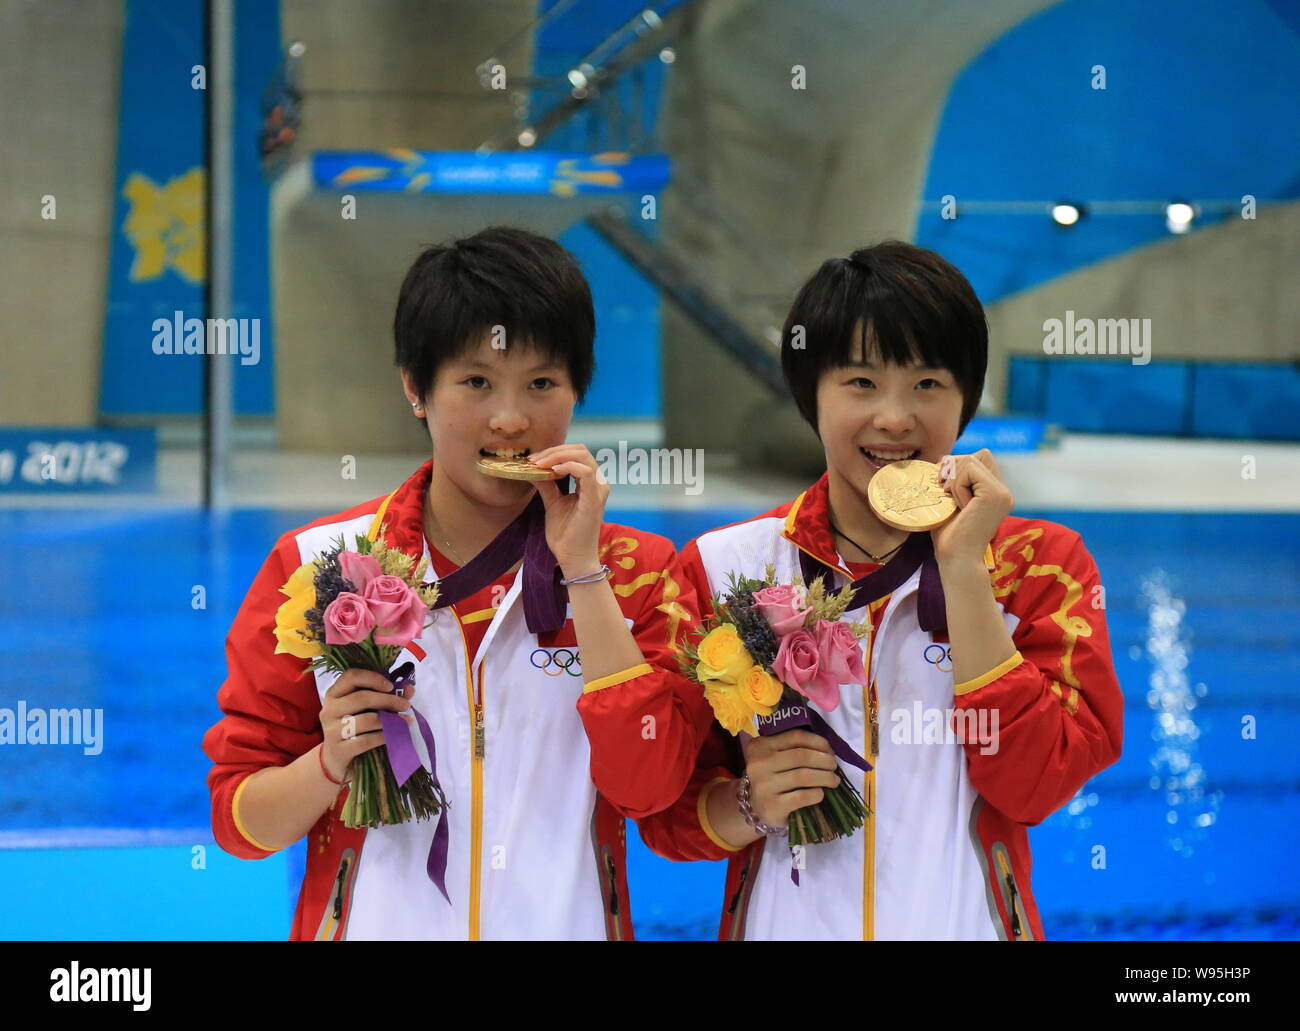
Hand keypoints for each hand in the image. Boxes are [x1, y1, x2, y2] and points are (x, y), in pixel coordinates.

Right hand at [318, 668, 414, 782]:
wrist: (339, 762)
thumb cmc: (357, 729)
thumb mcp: (369, 710)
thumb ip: (388, 697)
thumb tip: (410, 688)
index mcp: (335, 694)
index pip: (350, 677)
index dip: (372, 678)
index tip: (391, 686)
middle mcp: (329, 710)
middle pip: (360, 698)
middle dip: (387, 700)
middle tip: (405, 705)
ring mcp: (331, 731)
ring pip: (364, 720)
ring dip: (389, 720)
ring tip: (405, 721)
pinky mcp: (338, 750)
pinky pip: (365, 741)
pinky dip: (383, 736)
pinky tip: (395, 736)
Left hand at [529, 443, 608, 574]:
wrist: (573, 557)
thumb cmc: (566, 534)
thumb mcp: (552, 503)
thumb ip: (546, 484)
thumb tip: (532, 468)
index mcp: (590, 483)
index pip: (576, 455)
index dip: (555, 452)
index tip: (533, 460)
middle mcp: (598, 483)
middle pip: (580, 450)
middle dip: (554, 451)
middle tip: (534, 460)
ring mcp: (598, 490)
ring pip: (583, 456)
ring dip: (558, 456)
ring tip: (539, 464)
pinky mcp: (595, 499)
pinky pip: (585, 472)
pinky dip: (567, 467)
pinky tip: (552, 472)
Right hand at [739, 729, 840, 828]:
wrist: (755, 808)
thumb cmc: (772, 778)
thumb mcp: (774, 757)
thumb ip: (794, 748)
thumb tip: (827, 750)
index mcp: (760, 746)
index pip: (795, 737)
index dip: (818, 742)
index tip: (830, 750)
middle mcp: (759, 764)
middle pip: (801, 756)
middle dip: (824, 760)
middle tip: (833, 766)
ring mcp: (764, 786)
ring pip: (803, 776)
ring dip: (825, 777)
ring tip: (833, 780)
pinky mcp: (772, 806)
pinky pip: (802, 796)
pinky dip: (817, 794)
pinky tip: (821, 794)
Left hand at [931, 448, 1013, 565]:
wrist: (957, 559)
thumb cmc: (949, 537)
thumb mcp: (950, 502)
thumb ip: (952, 480)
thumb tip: (944, 458)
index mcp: (996, 494)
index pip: (981, 459)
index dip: (958, 466)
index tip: (945, 487)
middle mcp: (1004, 492)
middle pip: (979, 455)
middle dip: (955, 468)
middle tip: (946, 492)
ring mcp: (1002, 492)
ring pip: (972, 460)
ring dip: (954, 480)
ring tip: (955, 503)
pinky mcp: (995, 494)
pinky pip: (968, 470)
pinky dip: (956, 485)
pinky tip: (960, 506)